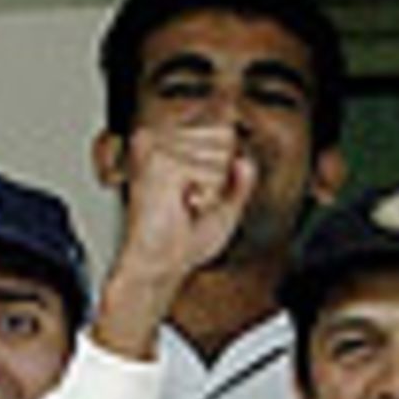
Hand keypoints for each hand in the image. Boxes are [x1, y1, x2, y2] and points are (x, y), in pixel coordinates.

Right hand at [94, 124, 256, 360]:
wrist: (157, 266)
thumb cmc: (182, 242)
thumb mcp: (224, 208)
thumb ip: (241, 181)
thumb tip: (245, 159)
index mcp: (164, 138)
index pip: (224, 131)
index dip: (222, 170)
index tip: (195, 194)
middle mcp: (154, 134)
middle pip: (224, 138)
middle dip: (217, 178)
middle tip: (188, 202)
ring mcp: (153, 144)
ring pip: (218, 155)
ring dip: (209, 188)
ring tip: (181, 204)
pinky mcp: (158, 160)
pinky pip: (209, 171)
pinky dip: (203, 195)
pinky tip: (179, 204)